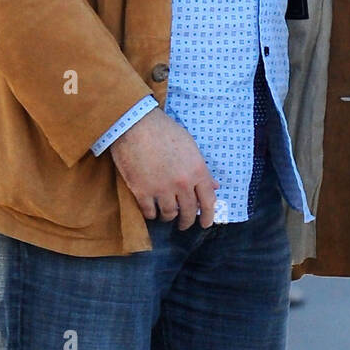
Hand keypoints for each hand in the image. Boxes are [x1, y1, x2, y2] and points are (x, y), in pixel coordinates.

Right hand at [110, 108, 218, 229]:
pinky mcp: (142, 192)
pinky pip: (149, 212)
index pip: (209, 200)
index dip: (209, 216)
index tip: (206, 223)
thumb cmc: (164, 131)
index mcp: (197, 170)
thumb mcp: (189, 146)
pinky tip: (151, 211)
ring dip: (168, 218)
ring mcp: (162, 189)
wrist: (136, 124)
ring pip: (169, 214)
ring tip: (166, 217)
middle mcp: (182, 183)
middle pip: (189, 211)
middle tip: (184, 225)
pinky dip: (151, 214)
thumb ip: (201, 168)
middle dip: (187, 221)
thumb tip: (214, 186)